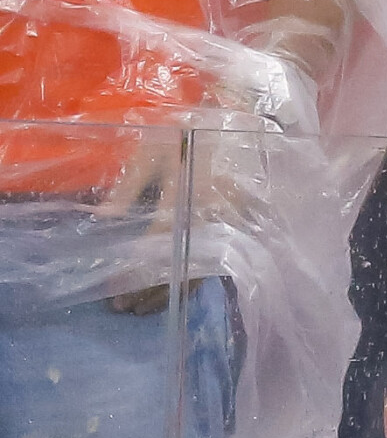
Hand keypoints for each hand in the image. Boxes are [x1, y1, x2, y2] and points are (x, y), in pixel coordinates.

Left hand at [98, 135, 232, 313]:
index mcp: (185, 201)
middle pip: (175, 269)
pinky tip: (168, 295)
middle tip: (122, 308)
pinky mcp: (228, 238)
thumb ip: (128, 189)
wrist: (233, 128)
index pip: (154, 246)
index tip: (113, 288)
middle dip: (147, 291)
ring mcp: (220, 234)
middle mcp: (205, 224)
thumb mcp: (150, 153)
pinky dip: (185, 286)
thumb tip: (101, 220)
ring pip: (192, 275)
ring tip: (141, 308)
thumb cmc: (185, 135)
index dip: (133, 269)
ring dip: (166, 294)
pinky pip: (206, 270)